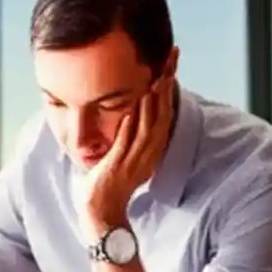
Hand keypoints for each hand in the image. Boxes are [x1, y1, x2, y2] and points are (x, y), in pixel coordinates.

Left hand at [84, 76, 175, 232]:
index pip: (163, 113)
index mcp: (150, 149)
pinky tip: (132, 109)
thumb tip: (127, 115)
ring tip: (157, 78)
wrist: (100, 211)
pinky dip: (130, 126)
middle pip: (162, 114)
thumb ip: (127, 136)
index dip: (167, 88)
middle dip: (166, 86)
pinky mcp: (118, 166)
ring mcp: (134, 160)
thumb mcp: (122, 154)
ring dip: (153, 103)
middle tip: (170, 60)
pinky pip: (127, 143)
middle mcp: (148, 153)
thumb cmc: (107, 183)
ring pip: (149, 127)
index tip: (170, 65)